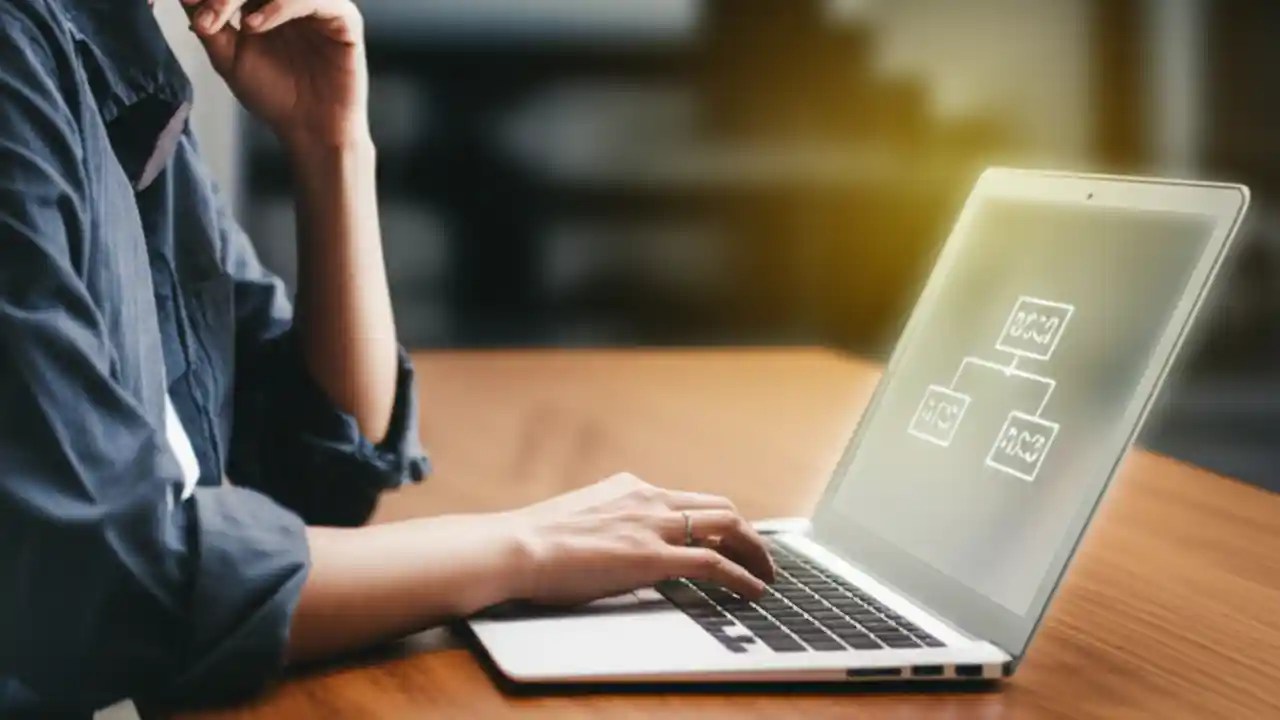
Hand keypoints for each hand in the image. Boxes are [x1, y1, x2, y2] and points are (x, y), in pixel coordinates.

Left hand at [183, 0, 367, 148]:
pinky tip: (255, 26)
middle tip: (206, 15)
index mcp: (266, 1)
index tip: (185, 2)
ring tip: (231, 25)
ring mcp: (319, 5)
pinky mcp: (343, 17)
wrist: (312, 130)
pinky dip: (278, 6)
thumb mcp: (229, 58)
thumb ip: (209, 23)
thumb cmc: (275, 96)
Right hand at [505, 473, 776, 605]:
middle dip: (747, 533)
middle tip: (758, 557)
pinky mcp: (653, 557)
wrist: (516, 547)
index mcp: (630, 489)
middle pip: (719, 507)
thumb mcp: (578, 519)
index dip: (717, 519)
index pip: (689, 499)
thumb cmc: (533, 541)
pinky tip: (754, 591)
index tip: (729, 537)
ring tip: (767, 575)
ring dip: (754, 551)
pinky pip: (713, 562)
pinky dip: (741, 576)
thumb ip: (605, 523)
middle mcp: (648, 499)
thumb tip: (610, 543)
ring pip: (727, 526)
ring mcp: (653, 526)